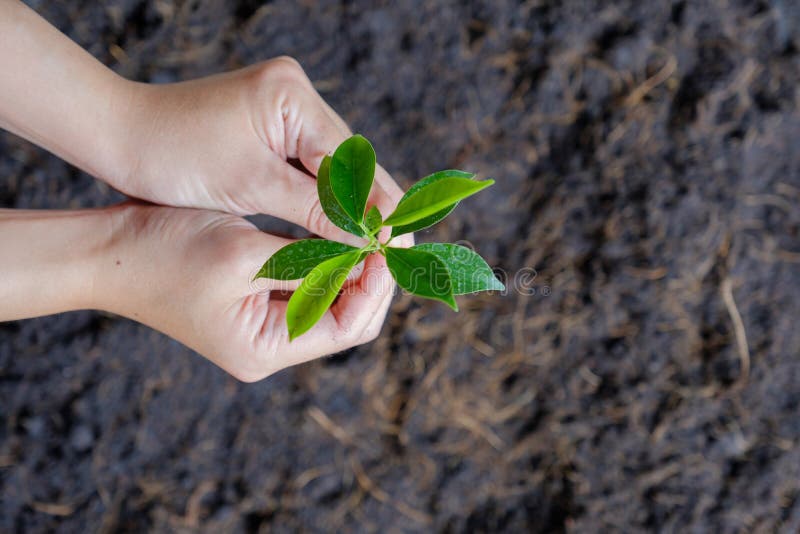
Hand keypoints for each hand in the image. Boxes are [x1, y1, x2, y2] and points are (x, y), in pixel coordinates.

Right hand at [98, 203, 395, 380]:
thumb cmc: (166, 251)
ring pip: (330, 303)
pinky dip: (324, 263)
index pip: (349, 326)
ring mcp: (260, 329)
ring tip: (368, 230)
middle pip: (346, 319)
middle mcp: (268, 348)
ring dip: (350, 268)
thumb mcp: (244, 253)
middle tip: (387, 234)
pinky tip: (336, 233)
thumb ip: (309, 260)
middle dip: (371, 278)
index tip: (388, 242)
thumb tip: (368, 257)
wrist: (106, 253)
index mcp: (265, 349)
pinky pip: (304, 289)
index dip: (376, 285)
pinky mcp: (252, 306)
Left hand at [116, 57, 404, 244]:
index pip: (354, 161)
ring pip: (335, 165)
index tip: (397, 247)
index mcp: (291, 96)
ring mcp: (285, 104)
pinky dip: (325, 195)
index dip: (379, 207)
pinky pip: (312, 163)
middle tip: (394, 252)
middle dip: (371, 207)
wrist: (120, 134)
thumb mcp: (251, 187)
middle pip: (352, 160)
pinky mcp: (272, 120)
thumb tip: (370, 238)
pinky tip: (342, 225)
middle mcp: (295, 91)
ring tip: (375, 247)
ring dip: (352, 204)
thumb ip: (318, 211)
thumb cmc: (174, 156)